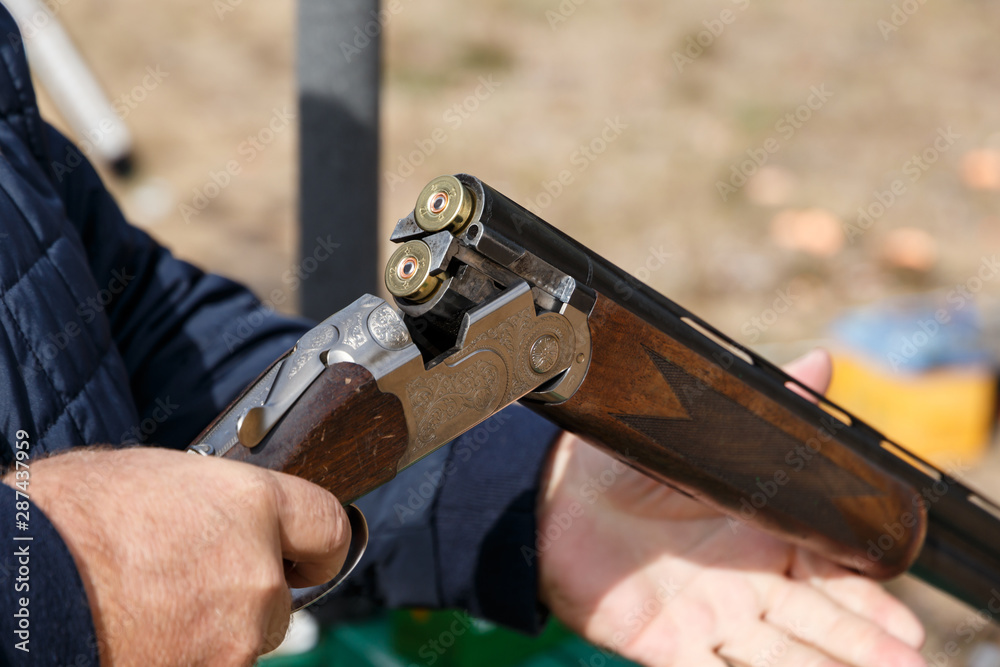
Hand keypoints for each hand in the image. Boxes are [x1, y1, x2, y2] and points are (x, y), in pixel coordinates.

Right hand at [4, 447, 349, 665]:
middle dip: (245, 593)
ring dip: (212, 631)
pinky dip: (186, 655)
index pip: (329, 528)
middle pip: (279, 595)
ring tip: (149, 610)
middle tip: (187, 582)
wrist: (14, 593)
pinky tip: (142, 637)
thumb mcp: (152, 478)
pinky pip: (213, 664)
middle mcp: (257, 576)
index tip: (304, 555)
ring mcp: (234, 640)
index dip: (315, 544)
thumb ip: (212, 500)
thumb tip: (221, 513)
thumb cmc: (63, 523)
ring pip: (244, 639)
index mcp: (252, 506)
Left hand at [538, 350, 926, 666]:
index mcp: (759, 534)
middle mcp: (744, 583)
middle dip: (860, 642)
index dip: (866, 595)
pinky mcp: (666, 644)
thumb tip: (820, 362)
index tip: (904, 616)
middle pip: (816, 620)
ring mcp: (709, 617)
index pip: (827, 569)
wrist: (552, 498)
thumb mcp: (698, 432)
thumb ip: (762, 410)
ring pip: (778, 655)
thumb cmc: (627, 462)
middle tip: (907, 663)